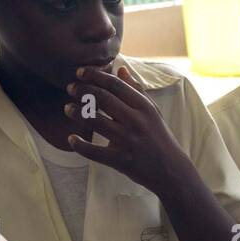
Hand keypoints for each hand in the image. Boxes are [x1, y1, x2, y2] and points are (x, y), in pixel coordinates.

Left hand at [64, 65, 186, 192]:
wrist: (171, 170)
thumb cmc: (159, 138)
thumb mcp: (153, 112)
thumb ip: (136, 90)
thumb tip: (120, 70)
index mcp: (143, 107)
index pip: (115, 85)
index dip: (94, 76)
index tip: (79, 73)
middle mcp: (135, 121)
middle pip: (103, 98)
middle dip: (82, 90)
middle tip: (70, 88)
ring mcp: (127, 141)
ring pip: (95, 121)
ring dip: (77, 112)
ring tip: (67, 108)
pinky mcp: (120, 160)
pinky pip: (94, 151)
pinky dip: (79, 145)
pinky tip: (71, 139)